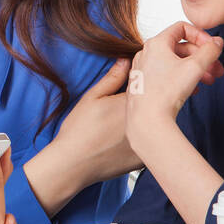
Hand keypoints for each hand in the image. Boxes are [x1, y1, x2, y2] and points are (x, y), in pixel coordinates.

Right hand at [51, 58, 143, 183]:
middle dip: (142, 107)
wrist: (72, 164)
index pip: (146, 86)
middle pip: (151, 108)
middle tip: (118, 115)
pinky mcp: (143, 160)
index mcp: (131, 103)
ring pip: (150, 129)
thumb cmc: (78, 131)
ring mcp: (145, 143)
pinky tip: (119, 145)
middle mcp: (143, 122)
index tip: (126, 93)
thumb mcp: (92, 98)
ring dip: (143, 126)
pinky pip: (146, 147)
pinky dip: (138, 144)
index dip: (138, 87)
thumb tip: (126, 59)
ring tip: (116, 130)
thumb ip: (112, 78)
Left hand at [125, 21, 223, 148]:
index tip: (211, 46)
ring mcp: (143, 69)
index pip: (181, 27)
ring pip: (175, 63)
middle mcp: (146, 53)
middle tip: (217, 68)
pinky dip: (182, 78)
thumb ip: (210, 50)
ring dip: (195, 69)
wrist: (148, 119)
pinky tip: (194, 89)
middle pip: (180, 47)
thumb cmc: (165, 92)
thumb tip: (217, 42)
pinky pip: (167, 75)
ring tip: (210, 80)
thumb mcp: (195, 67)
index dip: (200, 35)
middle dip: (202, 57)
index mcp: (156, 43)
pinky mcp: (144, 84)